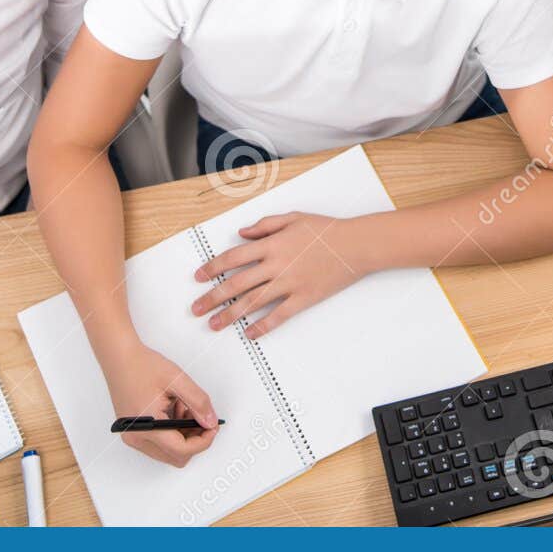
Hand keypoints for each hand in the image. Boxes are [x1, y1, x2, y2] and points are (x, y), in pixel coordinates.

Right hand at [102, 342, 218, 467]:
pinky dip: (172, 432)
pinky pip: (159, 443)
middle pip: (175, 456)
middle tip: (202, 418)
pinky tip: (173, 409)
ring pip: (168, 452)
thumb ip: (198, 402)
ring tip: (184, 408)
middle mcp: (137, 437)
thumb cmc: (142, 366)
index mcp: (148, 426)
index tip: (213, 427)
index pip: (181, 450)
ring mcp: (133, 436)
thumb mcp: (177, 380)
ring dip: (183, 435)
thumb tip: (210, 422)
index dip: (203, 441)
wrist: (119, 358)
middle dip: (194, 440)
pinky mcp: (133, 432)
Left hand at [191, 212, 363, 340]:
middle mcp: (277, 265)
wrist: (356, 245)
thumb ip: (264, 226)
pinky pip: (279, 316)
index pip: (233, 257)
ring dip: (230, 315)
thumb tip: (242, 234)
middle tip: (196, 308)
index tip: (198, 277)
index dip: (212, 268)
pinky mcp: (304, 298)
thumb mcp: (293, 218)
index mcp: (272, 244)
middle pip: (237, 283)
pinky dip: (263, 326)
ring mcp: (290, 283)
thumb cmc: (326, 230)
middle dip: (212, 297)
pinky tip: (249, 333)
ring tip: (214, 325)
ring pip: (253, 302)